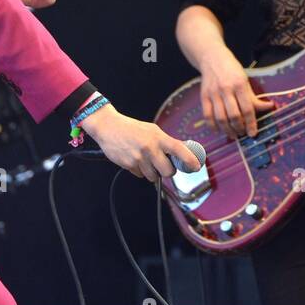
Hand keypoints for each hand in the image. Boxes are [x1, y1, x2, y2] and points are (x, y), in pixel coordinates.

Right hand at [82, 106, 200, 181]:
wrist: (108, 127)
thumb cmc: (132, 128)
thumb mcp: (152, 130)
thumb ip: (166, 141)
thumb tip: (183, 151)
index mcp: (158, 137)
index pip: (179, 149)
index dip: (190, 160)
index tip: (196, 167)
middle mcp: (150, 148)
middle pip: (168, 172)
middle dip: (167, 172)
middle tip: (164, 165)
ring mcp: (139, 158)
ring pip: (154, 176)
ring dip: (153, 172)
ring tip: (146, 160)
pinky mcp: (129, 165)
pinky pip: (141, 175)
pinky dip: (141, 171)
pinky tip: (135, 160)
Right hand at [199, 48, 274, 137]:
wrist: (212, 58)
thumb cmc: (232, 70)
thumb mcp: (246, 80)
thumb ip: (254, 97)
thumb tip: (269, 107)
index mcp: (240, 84)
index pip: (247, 108)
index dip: (251, 123)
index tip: (253, 133)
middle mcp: (226, 89)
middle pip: (233, 115)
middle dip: (239, 128)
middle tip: (242, 133)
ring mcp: (213, 93)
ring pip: (220, 118)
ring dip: (227, 130)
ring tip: (233, 134)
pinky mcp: (203, 96)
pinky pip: (207, 116)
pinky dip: (213, 126)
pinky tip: (219, 130)